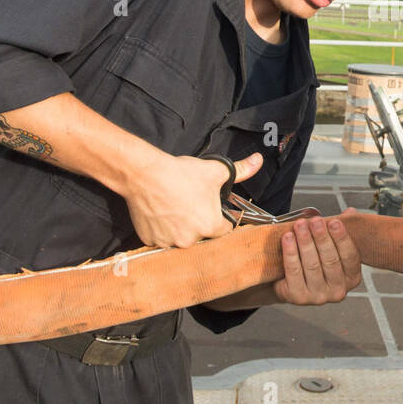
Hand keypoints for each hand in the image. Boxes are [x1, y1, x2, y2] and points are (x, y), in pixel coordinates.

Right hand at [124, 152, 262, 246]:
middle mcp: (190, 240)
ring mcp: (168, 242)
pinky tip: (161, 214)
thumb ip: (241, 170)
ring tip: (174, 208)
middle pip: (201, 236)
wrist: (145, 174)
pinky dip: (161, 230)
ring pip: (180, 239)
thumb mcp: (216, 170)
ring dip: (180, 228)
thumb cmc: (181, 174)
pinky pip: (160, 240)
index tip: (211, 210)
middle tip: (189, 206)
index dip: (219, 218)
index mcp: (210, 226)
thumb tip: (258, 160)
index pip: (223, 230)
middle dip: (198, 224)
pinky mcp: (150, 241)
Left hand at [272, 216, 362, 304]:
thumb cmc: (316, 262)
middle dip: (322, 238)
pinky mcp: (298, 297)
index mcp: (352, 278)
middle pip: (330, 260)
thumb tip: (350, 212)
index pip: (350, 257)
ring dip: (305, 242)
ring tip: (300, 225)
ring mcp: (318, 297)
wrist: (289, 283)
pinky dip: (290, 252)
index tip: (334, 222)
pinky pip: (294, 271)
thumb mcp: (331, 247)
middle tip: (315, 221)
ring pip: (312, 265)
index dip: (342, 238)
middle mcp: (338, 291)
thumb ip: (340, 231)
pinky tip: (288, 238)